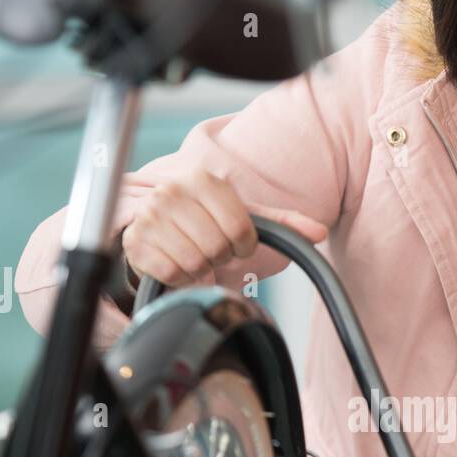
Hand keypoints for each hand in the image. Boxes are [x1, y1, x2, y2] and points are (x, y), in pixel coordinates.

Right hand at [121, 169, 327, 285]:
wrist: (151, 220)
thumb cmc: (202, 219)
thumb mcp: (240, 213)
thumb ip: (281, 222)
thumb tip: (320, 232)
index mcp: (203, 180)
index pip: (241, 229)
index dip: (243, 245)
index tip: (234, 242)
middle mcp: (173, 192)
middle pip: (219, 248)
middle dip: (219, 256)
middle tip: (209, 248)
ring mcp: (150, 216)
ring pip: (196, 262)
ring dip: (199, 268)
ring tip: (192, 254)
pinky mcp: (136, 242)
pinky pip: (173, 273)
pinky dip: (179, 276)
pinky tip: (174, 262)